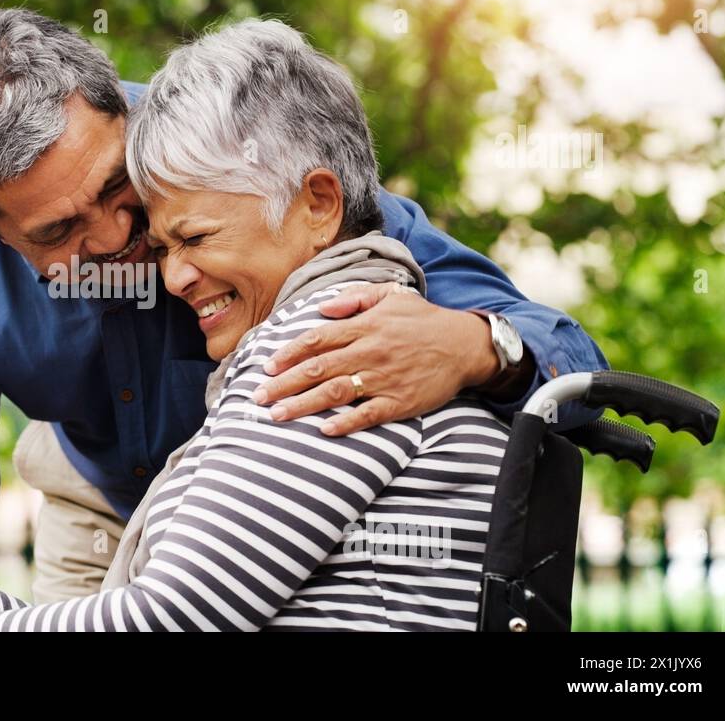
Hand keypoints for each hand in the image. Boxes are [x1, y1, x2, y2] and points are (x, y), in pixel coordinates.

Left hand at [252, 282, 498, 435]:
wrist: (465, 345)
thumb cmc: (423, 320)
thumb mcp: (390, 295)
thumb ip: (354, 298)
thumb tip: (321, 309)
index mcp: (364, 327)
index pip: (316, 339)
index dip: (288, 354)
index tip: (267, 367)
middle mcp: (369, 352)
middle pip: (317, 368)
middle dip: (284, 384)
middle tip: (258, 397)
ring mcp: (384, 378)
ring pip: (335, 392)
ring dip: (303, 405)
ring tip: (277, 415)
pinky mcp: (400, 402)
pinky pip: (369, 414)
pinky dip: (346, 422)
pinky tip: (324, 430)